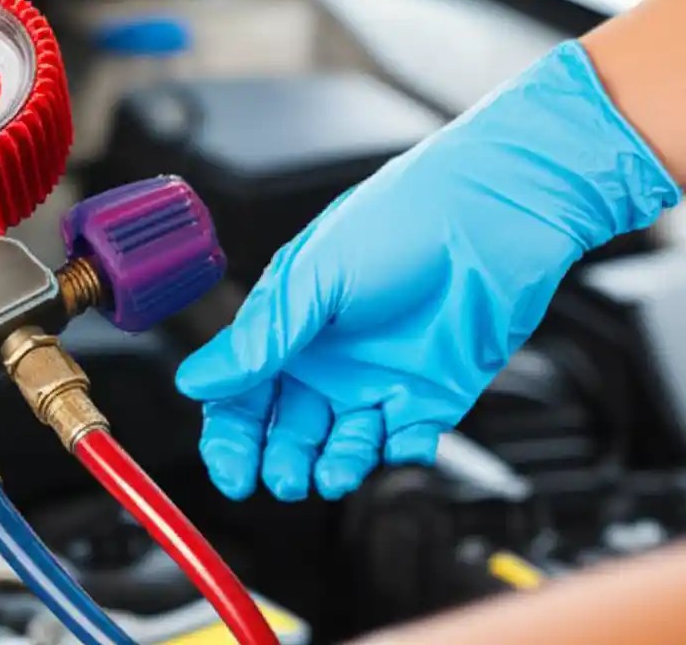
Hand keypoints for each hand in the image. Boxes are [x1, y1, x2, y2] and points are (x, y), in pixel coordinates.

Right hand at [176, 40, 679, 501]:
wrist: (493, 210)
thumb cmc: (399, 219)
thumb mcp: (311, 278)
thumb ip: (260, 340)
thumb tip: (197, 381)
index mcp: (287, 328)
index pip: (242, 396)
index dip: (231, 438)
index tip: (231, 473)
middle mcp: (327, 360)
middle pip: (286, 432)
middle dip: (280, 462)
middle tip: (283, 479)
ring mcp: (377, 379)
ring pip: (342, 447)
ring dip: (333, 467)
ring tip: (331, 474)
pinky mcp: (431, 395)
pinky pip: (405, 443)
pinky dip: (396, 456)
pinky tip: (394, 447)